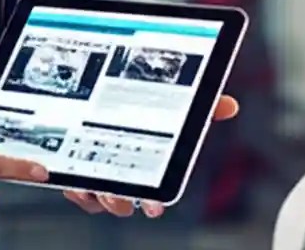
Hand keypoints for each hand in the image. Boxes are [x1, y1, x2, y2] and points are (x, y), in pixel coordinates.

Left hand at [63, 94, 239, 218]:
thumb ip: (200, 108)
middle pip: (123, 203)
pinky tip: (74, 176)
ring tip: (95, 183)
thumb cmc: (142, 111)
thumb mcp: (173, 107)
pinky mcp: (75, 172)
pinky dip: (74, 184)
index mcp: (149, 170)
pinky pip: (74, 187)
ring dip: (96, 195)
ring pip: (97, 200)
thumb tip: (230, 106)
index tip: (155, 207)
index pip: (155, 196)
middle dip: (121, 202)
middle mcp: (124, 179)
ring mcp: (99, 177)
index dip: (156, 204)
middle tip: (119, 192)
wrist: (101, 96)